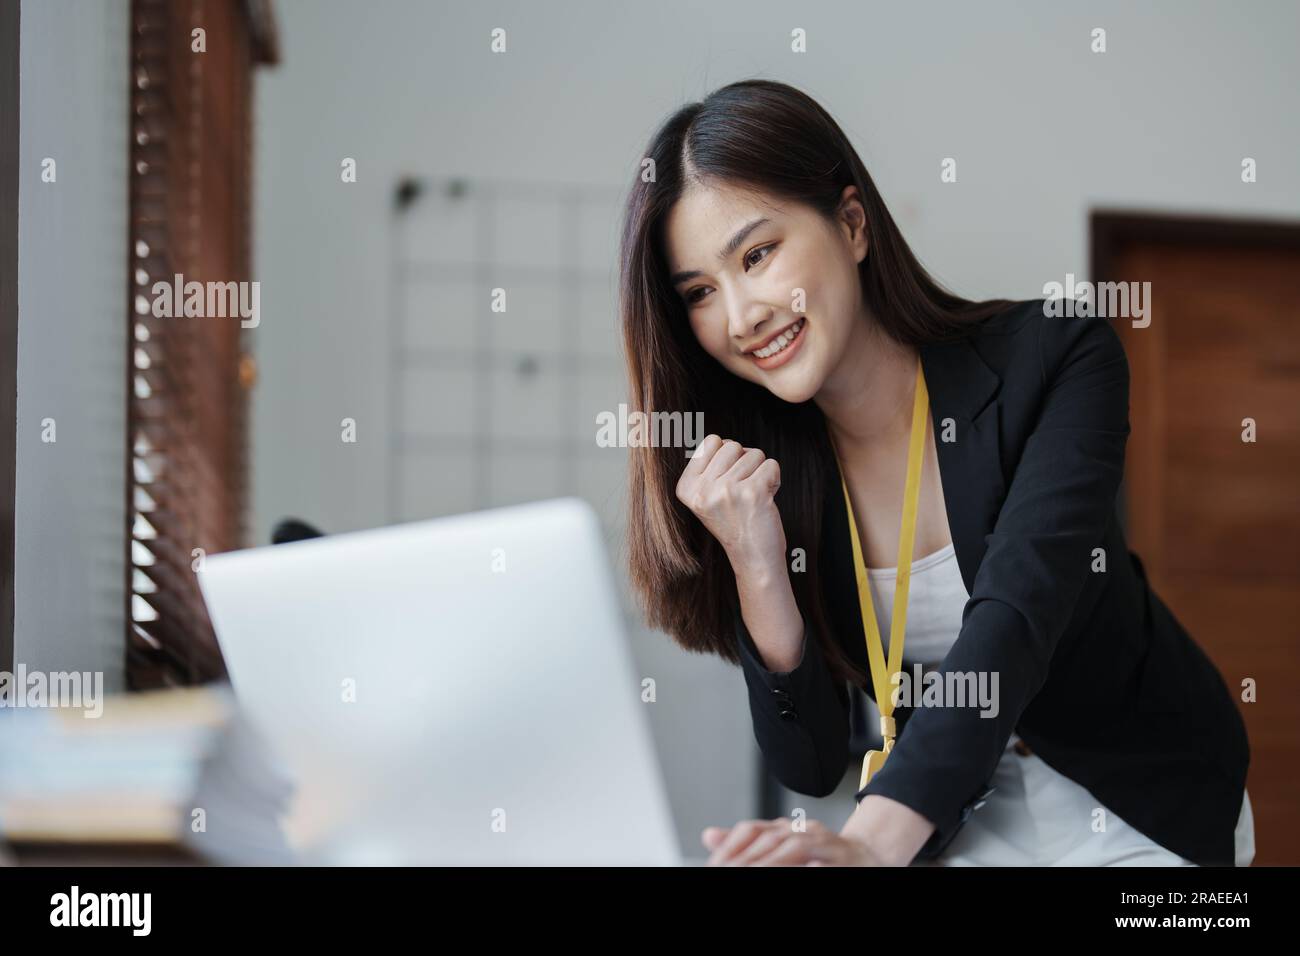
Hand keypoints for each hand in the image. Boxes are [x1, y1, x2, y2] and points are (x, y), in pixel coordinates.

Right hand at [675, 434, 785, 572]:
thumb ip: (709, 468)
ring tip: (753, 496)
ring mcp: (726, 491)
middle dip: (744, 462)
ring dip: (760, 472)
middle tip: (743, 490)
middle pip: (732, 444)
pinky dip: (774, 479)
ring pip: (753, 453)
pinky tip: (766, 499)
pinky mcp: (752, 493)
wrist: (753, 557)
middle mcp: (703, 490)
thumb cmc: (734, 522)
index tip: (727, 480)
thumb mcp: (707, 497)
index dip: (727, 456)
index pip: (711, 441)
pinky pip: (771, 464)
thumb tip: (719, 440)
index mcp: (686, 488)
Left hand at [700, 818, 890, 865]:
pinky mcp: (843, 858)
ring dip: (769, 862)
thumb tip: (709, 835)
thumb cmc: (824, 856)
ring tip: (746, 872)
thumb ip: (748, 843)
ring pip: (793, 848)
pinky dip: (806, 867)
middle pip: (768, 839)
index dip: (731, 846)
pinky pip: (821, 863)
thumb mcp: (783, 845)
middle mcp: (804, 830)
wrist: (870, 856)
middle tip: (725, 871)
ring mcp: (825, 843)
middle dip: (744, 859)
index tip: (714, 864)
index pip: (751, 830)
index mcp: (787, 827)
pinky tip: (797, 871)